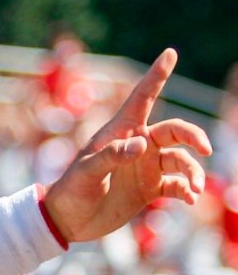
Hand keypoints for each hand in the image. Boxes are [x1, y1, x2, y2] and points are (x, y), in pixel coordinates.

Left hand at [41, 49, 212, 242]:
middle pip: (176, 131)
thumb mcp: (86, 172)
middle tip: (205, 149)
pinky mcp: (150, 189)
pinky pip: (177, 184)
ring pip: (181, 160)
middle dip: (194, 136)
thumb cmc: (71, 191)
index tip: (170, 53)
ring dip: (193, 172)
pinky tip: (189, 199)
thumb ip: (111, 156)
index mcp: (121, 133)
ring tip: (194, 189)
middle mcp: (139, 146)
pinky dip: (187, 189)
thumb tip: (142, 145)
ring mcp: (146, 167)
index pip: (142, 98)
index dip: (156, 76)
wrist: (68, 221)